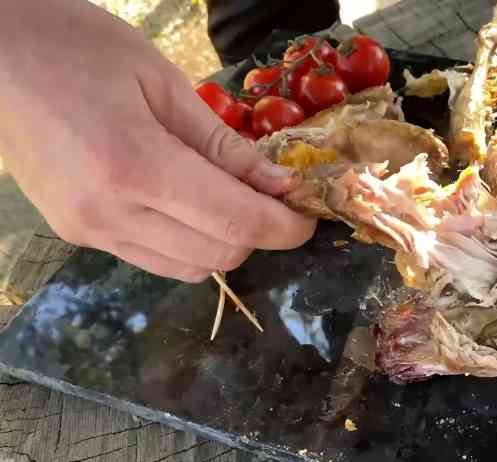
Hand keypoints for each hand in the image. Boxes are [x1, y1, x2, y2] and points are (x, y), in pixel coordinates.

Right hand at [0, 0, 315, 282]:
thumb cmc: (77, 46)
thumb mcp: (164, 82)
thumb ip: (224, 144)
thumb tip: (278, 184)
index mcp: (134, 166)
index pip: (236, 222)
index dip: (285, 227)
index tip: (309, 215)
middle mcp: (108, 213)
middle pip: (218, 254)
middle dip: (260, 232)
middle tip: (273, 195)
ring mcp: (86, 230)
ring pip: (188, 268)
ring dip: (224, 241)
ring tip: (231, 197)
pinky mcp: (75, 233)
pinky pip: (153, 258)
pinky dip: (188, 242)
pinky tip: (190, 203)